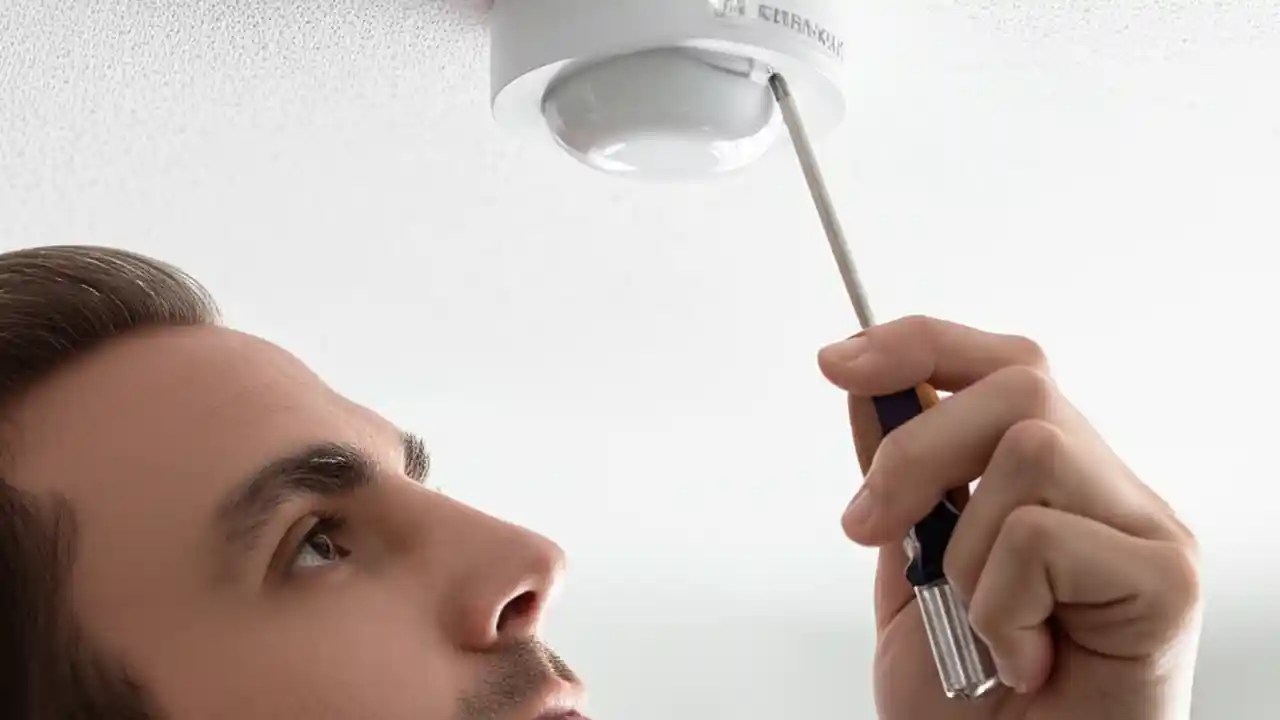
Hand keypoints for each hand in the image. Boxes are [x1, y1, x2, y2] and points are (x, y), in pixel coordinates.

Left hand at [818, 316, 1201, 719]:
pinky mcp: (1166, 580)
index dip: (922, 345)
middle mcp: (1110, 494)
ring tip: (977, 625)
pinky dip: (998, 604)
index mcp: (1055, 484)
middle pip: (1020, 382)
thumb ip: (903, 480)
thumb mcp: (911, 571)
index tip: (839, 361)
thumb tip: (867, 384)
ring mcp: (1146, 532)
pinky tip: (1022, 657)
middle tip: (869, 526)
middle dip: (915, 449)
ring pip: (1031, 448)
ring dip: (965, 550)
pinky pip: (1042, 535)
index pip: (1006, 364)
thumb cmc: (968, 706)